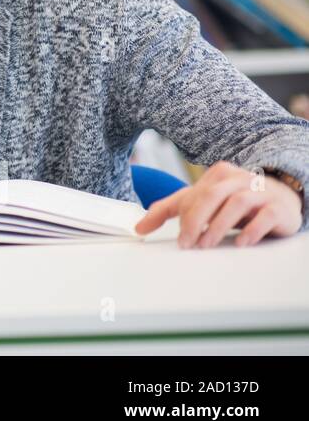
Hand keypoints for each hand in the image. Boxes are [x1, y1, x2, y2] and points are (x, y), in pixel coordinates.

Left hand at [134, 161, 304, 247]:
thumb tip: (138, 228)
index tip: (180, 241)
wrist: (282, 197)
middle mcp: (238, 179)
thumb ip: (168, 211)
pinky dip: (252, 229)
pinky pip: (265, 215)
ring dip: (220, 226)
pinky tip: (241, 243)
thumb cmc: (234, 201)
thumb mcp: (201, 201)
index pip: (196, 195)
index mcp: (217, 175)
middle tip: (189, 244)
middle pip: (213, 195)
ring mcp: (260, 191)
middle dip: (197, 220)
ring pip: (238, 202)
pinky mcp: (278, 207)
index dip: (186, 218)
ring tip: (208, 245)